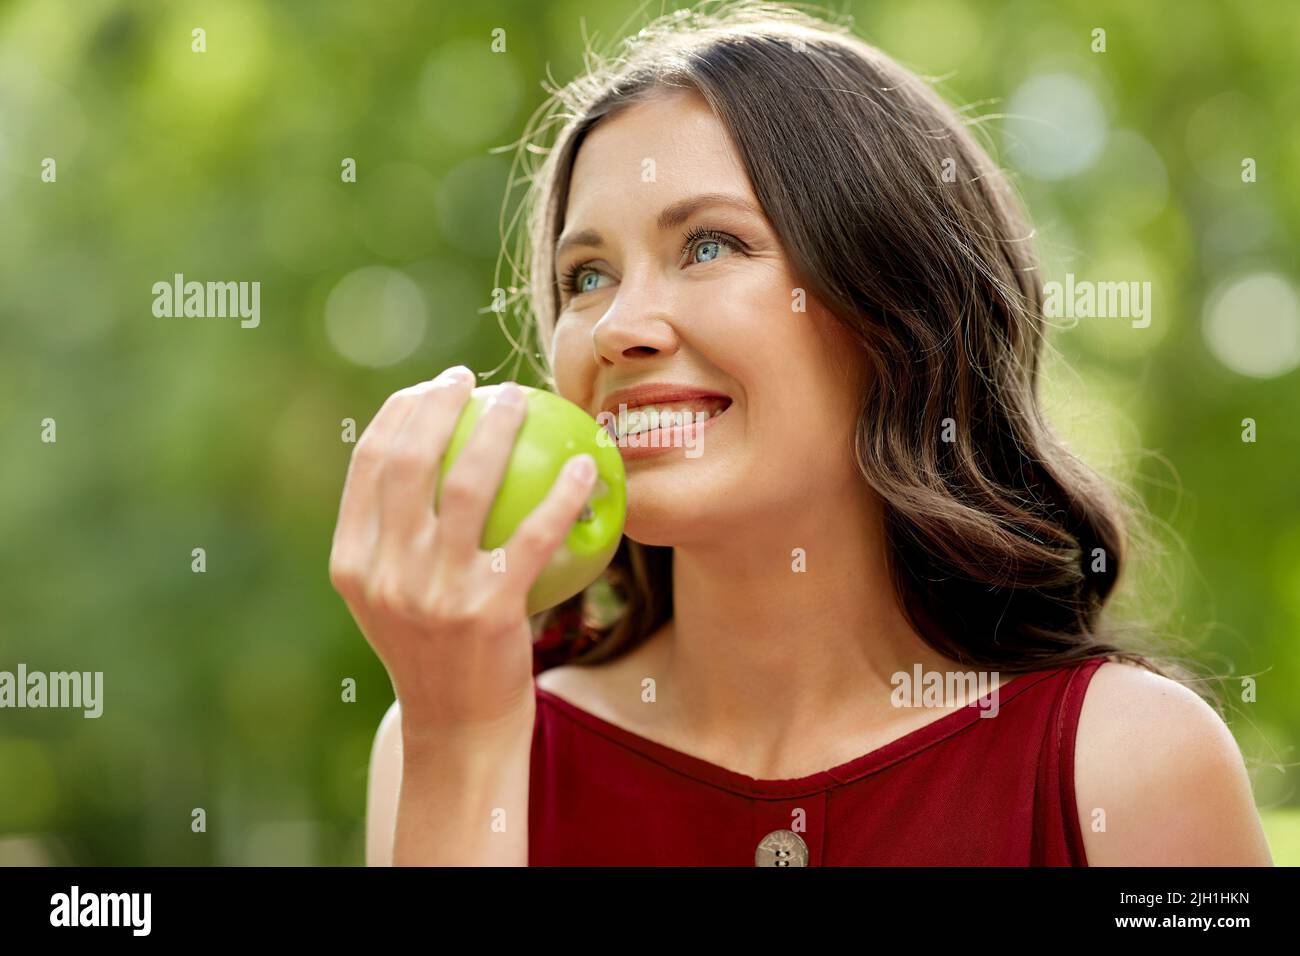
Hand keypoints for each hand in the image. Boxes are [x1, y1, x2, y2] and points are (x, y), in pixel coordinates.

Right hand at [328, 366, 597, 740]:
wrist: (457, 730)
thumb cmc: (434, 650)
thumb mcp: (392, 596)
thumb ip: (396, 535)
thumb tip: (428, 448)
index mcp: (353, 562)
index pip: (370, 465)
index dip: (400, 412)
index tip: (431, 386)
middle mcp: (386, 574)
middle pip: (411, 461)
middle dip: (439, 404)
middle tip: (473, 378)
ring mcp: (434, 594)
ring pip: (468, 486)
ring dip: (498, 430)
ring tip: (523, 399)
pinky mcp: (488, 612)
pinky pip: (533, 535)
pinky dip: (562, 494)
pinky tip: (584, 465)